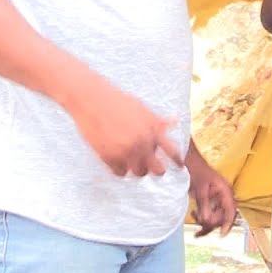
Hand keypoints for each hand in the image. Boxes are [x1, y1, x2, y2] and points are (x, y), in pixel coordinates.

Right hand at [66, 76, 184, 176]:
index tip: (180, 167)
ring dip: (137, 168)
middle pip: (158, 170)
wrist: (92, 99)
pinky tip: (118, 161)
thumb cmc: (117, 101)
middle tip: (151, 166)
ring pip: (139, 173)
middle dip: (156, 169)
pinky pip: (120, 173)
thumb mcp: (142, 108)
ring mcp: (126, 151)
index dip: (178, 161)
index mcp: (153, 130)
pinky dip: (120, 169)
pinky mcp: (109, 157)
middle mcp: (142, 143)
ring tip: (132, 161)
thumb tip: (174, 121)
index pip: (172, 151)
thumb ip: (158, 120)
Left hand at [186, 152, 237, 237]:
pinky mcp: (211, 201)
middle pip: (222, 216)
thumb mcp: (199, 188)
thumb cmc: (196, 171)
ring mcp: (218, 199)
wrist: (189, 162)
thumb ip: (204, 204)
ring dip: (205, 221)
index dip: (227, 223)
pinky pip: (210, 214)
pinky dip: (202, 218)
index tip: (221, 234)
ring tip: (193, 216)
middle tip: (198, 219)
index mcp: (225, 191)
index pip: (231, 210)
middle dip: (211, 221)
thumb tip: (206, 220)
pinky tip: (194, 215)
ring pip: (215, 217)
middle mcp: (224, 197)